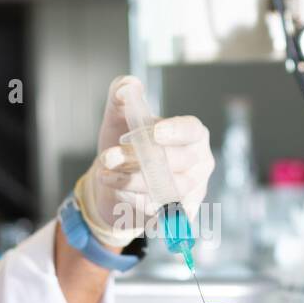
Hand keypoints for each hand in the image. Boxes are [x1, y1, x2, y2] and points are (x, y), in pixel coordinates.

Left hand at [73, 75, 213, 248]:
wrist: (115, 182)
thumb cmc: (125, 144)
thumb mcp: (119, 116)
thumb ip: (121, 94)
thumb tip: (128, 87)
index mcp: (193, 136)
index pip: (192, 131)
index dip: (176, 132)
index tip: (154, 132)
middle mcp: (199, 164)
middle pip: (176, 162)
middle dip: (139, 158)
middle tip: (107, 155)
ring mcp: (190, 192)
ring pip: (167, 189)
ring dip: (132, 181)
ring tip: (105, 172)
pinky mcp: (175, 215)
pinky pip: (158, 211)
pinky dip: (133, 200)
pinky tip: (115, 190)